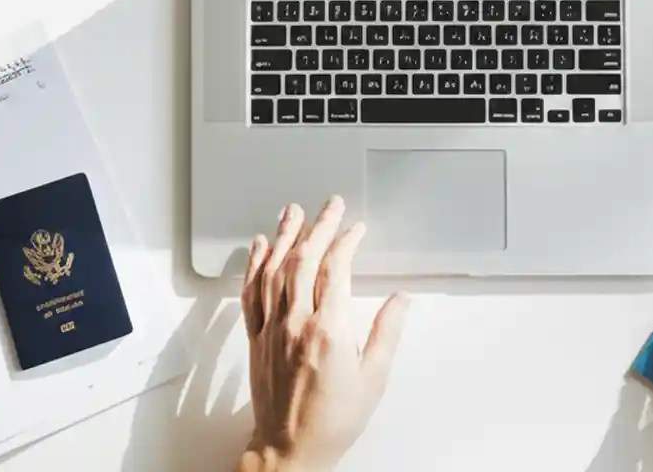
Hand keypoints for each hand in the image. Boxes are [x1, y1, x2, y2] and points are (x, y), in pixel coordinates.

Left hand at [237, 196, 409, 471]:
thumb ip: (387, 333)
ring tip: (293, 211)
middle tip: (330, 205)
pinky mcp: (256, 338)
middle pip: (304, 260)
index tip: (357, 229)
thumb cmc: (332, 421)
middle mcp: (295, 324)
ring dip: (284, 236)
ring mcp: (271, 329)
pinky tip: (260, 247)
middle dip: (319, 226)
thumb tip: (401, 300)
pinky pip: (251, 294)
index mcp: (328, 331)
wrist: (290, 449)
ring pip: (274, 270)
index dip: (346, 241)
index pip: (335, 269)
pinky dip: (255, 266)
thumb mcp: (373, 378)